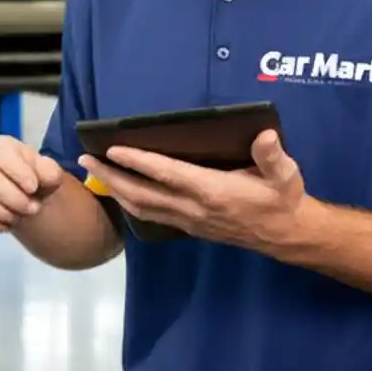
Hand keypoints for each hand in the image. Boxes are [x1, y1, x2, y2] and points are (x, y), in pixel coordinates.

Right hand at [0, 135, 64, 233]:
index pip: (1, 153)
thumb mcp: (49, 173)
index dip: (18, 172)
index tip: (33, 187)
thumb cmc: (36, 178)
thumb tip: (46, 176)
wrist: (28, 198)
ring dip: (5, 213)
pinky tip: (7, 223)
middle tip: (33, 208)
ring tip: (21, 215)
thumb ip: (50, 171)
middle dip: (15, 199)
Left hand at [78, 130, 315, 253]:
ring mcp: (189, 221)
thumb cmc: (283, 199)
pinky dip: (130, 203)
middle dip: (111, 176)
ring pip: (141, 208)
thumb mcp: (285, 175)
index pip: (166, 174)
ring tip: (93, 171)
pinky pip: (151, 216)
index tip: (113, 148)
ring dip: (114, 189)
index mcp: (212, 192)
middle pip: (142, 194)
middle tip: (86, 158)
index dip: (138, 161)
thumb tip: (265, 135)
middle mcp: (194, 208)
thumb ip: (272, 156)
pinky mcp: (189, 227)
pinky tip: (119, 190)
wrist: (286, 235)